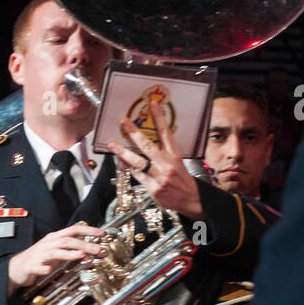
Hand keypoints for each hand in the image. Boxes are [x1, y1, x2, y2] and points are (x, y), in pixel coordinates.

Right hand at [6, 223, 104, 294]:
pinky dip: (44, 267)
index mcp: (54, 238)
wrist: (16, 268)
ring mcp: (39, 255)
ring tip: (81, 256)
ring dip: (69, 253)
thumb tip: (88, 248)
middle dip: (84, 244)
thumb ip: (70, 248)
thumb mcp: (56, 251)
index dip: (88, 230)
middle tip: (98, 249)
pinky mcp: (31, 266)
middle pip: (67, 240)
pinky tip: (49, 269)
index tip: (102, 233)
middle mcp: (47, 244)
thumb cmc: (38, 259)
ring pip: (55, 251)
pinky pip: (37, 266)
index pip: (74, 230)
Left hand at [106, 97, 203, 218]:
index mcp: (174, 155)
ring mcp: (159, 176)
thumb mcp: (177, 163)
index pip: (166, 133)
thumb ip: (163, 154)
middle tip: (124, 121)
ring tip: (113, 144)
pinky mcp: (153, 188)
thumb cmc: (182, 179)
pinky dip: (131, 168)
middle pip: (147, 145)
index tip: (152, 105)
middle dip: (134, 132)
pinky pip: (137, 175)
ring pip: (137, 161)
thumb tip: (145, 144)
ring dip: (123, 152)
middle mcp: (167, 164)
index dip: (159, 118)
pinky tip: (126, 163)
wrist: (190, 200)